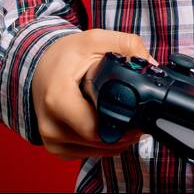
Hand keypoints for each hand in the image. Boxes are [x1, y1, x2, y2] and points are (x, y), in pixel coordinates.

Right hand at [31, 29, 157, 160]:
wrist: (40, 66)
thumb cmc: (66, 55)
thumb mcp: (95, 39)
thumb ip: (128, 46)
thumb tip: (152, 66)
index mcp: (58, 99)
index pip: (95, 128)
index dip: (122, 125)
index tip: (138, 115)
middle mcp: (50, 124)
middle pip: (99, 142)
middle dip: (123, 131)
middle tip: (137, 117)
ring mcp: (51, 140)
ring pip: (96, 151)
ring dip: (115, 139)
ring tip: (123, 118)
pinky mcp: (55, 148)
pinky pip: (88, 154)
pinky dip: (102, 143)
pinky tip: (107, 125)